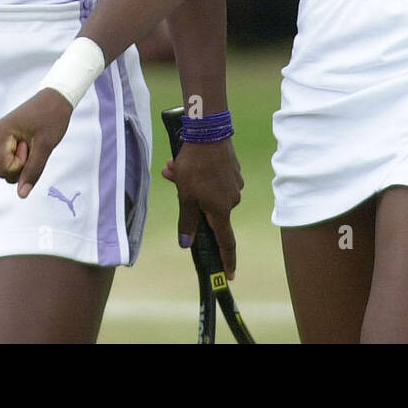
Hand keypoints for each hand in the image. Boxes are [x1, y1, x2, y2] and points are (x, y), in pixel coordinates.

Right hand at [0, 88, 73, 197]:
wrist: (55, 98)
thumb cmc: (51, 118)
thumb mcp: (45, 146)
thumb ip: (32, 171)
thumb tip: (21, 194)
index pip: (5, 171)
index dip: (23, 164)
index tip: (32, 144)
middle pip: (5, 171)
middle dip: (24, 163)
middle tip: (34, 141)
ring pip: (8, 167)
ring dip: (25, 160)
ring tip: (33, 139)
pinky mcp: (2, 139)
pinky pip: (11, 160)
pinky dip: (23, 156)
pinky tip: (30, 140)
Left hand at [163, 138, 243, 277]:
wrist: (209, 132)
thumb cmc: (195, 166)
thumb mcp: (185, 195)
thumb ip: (187, 220)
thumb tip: (187, 243)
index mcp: (220, 210)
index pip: (226, 241)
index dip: (227, 259)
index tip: (230, 274)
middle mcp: (232, 200)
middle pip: (210, 210)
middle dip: (191, 200)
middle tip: (173, 181)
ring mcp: (235, 184)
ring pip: (210, 192)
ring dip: (193, 184)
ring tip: (175, 167)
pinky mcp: (233, 170)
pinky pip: (215, 179)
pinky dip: (201, 174)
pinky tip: (188, 159)